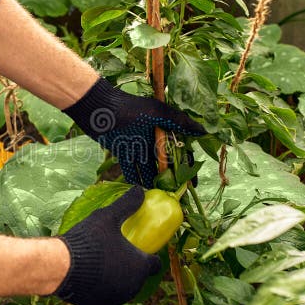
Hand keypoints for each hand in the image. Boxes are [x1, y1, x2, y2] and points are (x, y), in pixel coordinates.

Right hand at [53, 186, 160, 304]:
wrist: (60, 268)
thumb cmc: (88, 241)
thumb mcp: (108, 217)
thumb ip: (127, 204)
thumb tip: (139, 189)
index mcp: (140, 267)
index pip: (155, 264)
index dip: (149, 256)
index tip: (141, 248)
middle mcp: (132, 287)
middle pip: (138, 277)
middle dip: (132, 267)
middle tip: (118, 253)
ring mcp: (116, 299)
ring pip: (122, 288)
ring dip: (118, 279)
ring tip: (103, 264)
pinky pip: (106, 296)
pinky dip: (102, 288)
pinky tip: (91, 276)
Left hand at [63, 78, 205, 187]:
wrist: (100, 108)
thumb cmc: (130, 107)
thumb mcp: (157, 112)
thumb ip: (179, 121)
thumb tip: (203, 131)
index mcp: (163, 130)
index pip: (179, 152)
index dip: (186, 168)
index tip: (191, 184)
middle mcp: (152, 140)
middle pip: (165, 163)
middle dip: (171, 179)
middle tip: (176, 195)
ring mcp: (137, 147)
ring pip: (148, 169)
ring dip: (154, 182)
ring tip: (160, 197)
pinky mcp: (122, 153)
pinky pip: (131, 170)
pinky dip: (135, 180)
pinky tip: (141, 192)